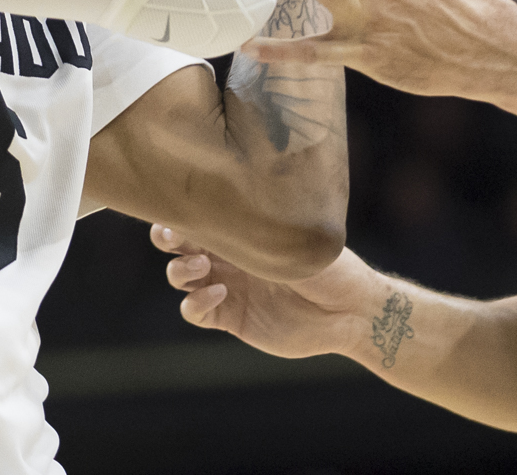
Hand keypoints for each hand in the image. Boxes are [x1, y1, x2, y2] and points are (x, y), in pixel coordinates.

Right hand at [153, 223, 369, 359]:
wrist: (350, 310)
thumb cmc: (331, 265)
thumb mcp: (297, 236)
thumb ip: (262, 223)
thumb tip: (233, 197)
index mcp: (241, 229)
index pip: (198, 214)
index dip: (180, 210)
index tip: (183, 209)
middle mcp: (227, 255)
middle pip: (175, 242)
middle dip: (166, 237)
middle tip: (175, 238)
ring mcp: (225, 286)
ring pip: (179, 276)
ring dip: (181, 270)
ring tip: (203, 267)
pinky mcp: (230, 317)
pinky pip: (194, 311)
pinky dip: (196, 303)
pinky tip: (219, 294)